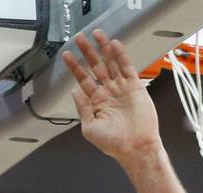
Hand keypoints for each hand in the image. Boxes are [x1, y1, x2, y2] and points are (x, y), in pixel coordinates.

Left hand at [63, 30, 160, 165]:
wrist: (135, 148)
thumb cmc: (114, 144)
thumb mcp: (89, 128)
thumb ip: (82, 108)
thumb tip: (74, 91)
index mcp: (97, 102)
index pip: (83, 79)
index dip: (75, 67)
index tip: (67, 56)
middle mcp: (108, 93)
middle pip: (95, 67)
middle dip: (87, 52)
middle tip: (79, 39)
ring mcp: (121, 88)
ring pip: (110, 63)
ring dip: (103, 48)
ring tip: (96, 34)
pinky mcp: (134, 87)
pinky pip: (126, 67)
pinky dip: (120, 55)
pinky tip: (114, 44)